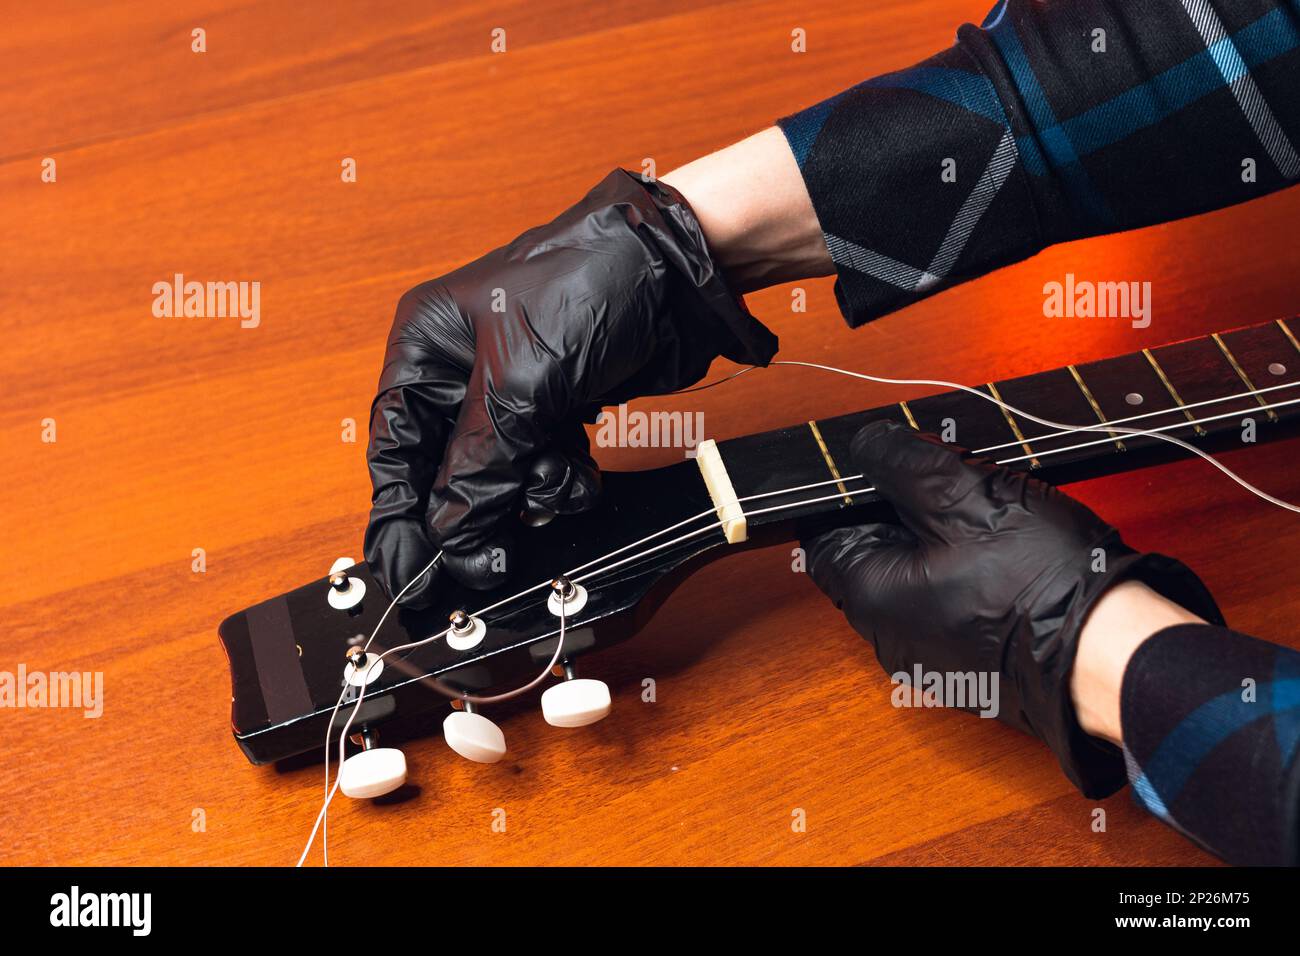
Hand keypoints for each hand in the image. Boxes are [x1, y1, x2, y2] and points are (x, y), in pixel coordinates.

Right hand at [365, 169, 776, 602]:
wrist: (679, 270)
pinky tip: (580, 472)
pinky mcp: (558, 405)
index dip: (398, 512)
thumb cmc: (587, 284)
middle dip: (473, 511)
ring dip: (528, 492)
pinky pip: (542, 466)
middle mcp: (461, 369)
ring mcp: (513, 390)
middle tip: (482, 565)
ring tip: (556, 481)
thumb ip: (479, 466)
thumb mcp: (518, 384)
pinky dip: (561, 479)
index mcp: (426, 346)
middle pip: (447, 468)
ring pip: (500, 475)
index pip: (395, 444)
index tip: (405, 570)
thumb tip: (450, 532)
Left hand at [802, 420, 1219, 795]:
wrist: (1113, 653)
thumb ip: (903, 465)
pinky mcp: (973, 668)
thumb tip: (868, 446)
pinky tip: (1012, 560)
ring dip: (944, 546)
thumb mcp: (962, 496)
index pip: (826, 536)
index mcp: (870, 595)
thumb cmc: (1038, 580)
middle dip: (907, 515)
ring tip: (993, 522)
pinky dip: (972, 580)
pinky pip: (954, 609)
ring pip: (918, 581)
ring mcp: (931, 658)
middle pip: (876, 555)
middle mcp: (889, 636)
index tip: (888, 470)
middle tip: (956, 488)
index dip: (854, 494)